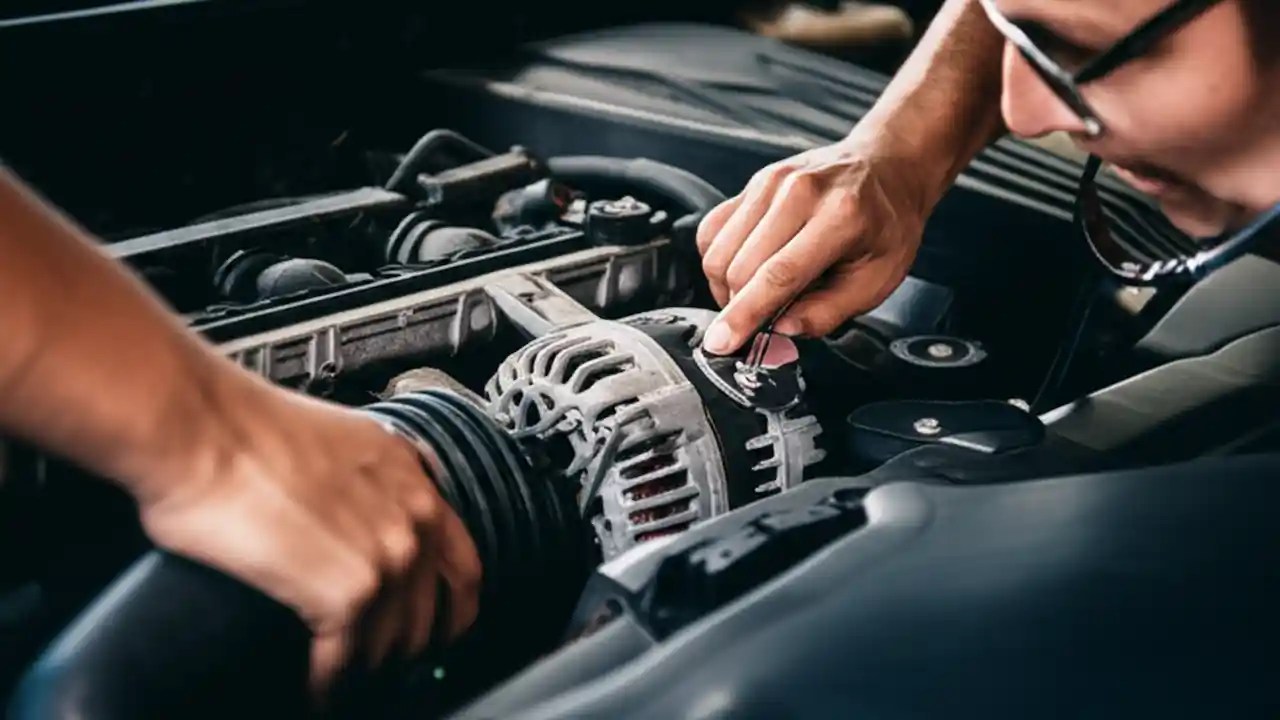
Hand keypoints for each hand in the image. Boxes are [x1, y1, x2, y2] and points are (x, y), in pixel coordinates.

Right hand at [134, 372, 480, 697]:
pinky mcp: (344, 596)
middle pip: (427, 615)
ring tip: (342, 678)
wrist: (200, 429)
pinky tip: (315, 688)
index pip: (464, 565)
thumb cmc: (246, 428)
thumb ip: (374, 477)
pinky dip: (327, 682)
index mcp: (414, 481)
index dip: (455, 608)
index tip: (444, 628)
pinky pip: (343, 660)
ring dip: (364, 667)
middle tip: (379, 663)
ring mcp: (385, 560)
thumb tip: (365, 508)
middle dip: (404, 646)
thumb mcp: (344, 439)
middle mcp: (412, 521)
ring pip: (388, 644)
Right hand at [696, 133, 934, 354]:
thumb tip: (780, 331)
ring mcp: (771, 183)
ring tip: (757, 295)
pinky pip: (712, 231)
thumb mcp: (877, 280)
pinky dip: (719, 260)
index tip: (721, 343)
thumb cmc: (887, 224)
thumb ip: (827, 312)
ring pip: (718, 251)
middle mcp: (799, 192)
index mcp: (840, 216)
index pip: (777, 274)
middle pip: (740, 267)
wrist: (888, 167)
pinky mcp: (752, 183)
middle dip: (738, 308)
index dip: (744, 314)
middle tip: (761, 322)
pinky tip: (745, 269)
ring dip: (725, 286)